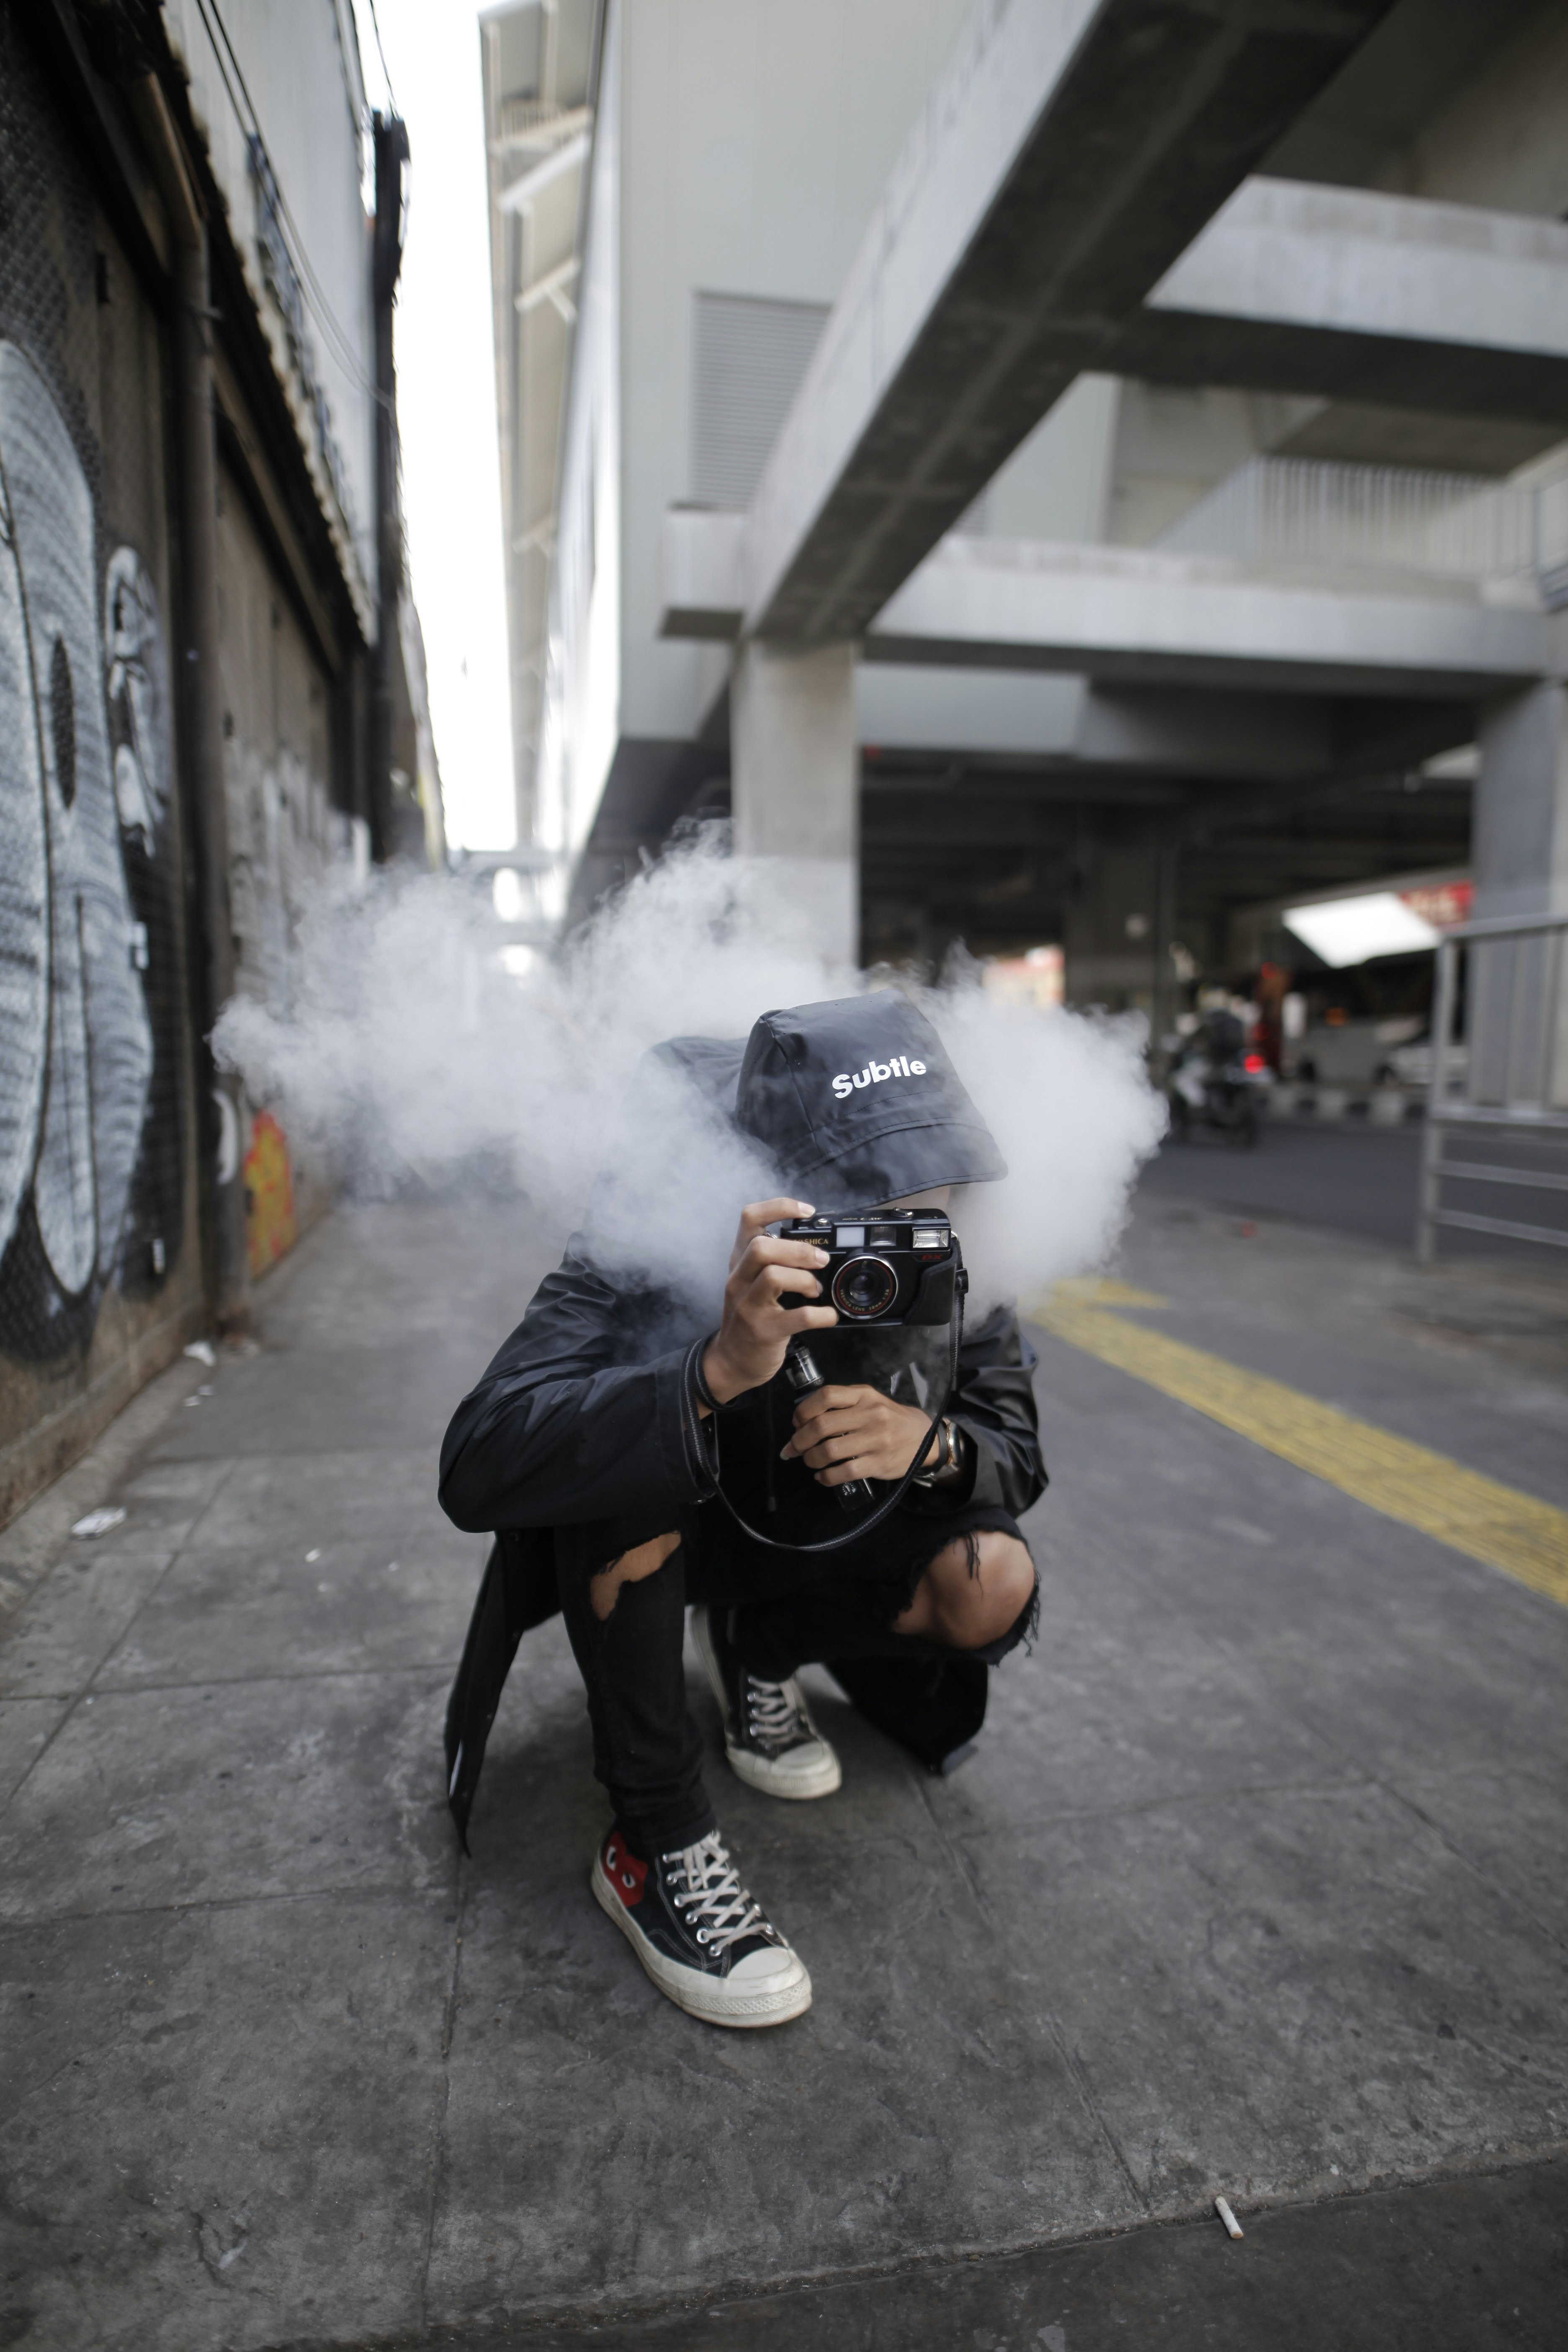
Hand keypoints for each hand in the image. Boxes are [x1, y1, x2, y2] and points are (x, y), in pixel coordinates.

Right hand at [700, 1199, 836, 1406]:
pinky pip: (797, 1317)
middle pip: (761, 1247)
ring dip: (805, 1279)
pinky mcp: (764, 1331)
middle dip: (798, 1249)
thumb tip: (814, 1246)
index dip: (779, 1207)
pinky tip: (829, 1315)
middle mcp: (740, 1280)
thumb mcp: (751, 1282)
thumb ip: (772, 1261)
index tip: (807, 1211)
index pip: (749, 1219)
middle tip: (820, 1260)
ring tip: (816, 1289)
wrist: (732, 1360)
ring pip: (773, 1276)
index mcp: (740, 1262)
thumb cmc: (749, 1316)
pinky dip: (821, 1315)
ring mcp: (749, 1306)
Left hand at [782, 1383, 936, 1486]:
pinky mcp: (878, 1464)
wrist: (924, 1437)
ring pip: (829, 1451)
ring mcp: (875, 1440)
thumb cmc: (888, 1418)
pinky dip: (826, 1477)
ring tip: (809, 1461)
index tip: (796, 1422)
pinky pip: (844, 1472)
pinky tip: (822, 1477)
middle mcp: (870, 1415)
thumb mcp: (869, 1400)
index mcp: (863, 1395)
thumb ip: (841, 1404)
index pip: (825, 1396)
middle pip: (821, 1426)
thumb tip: (801, 1421)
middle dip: (799, 1440)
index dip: (803, 1410)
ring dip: (810, 1459)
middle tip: (794, 1448)